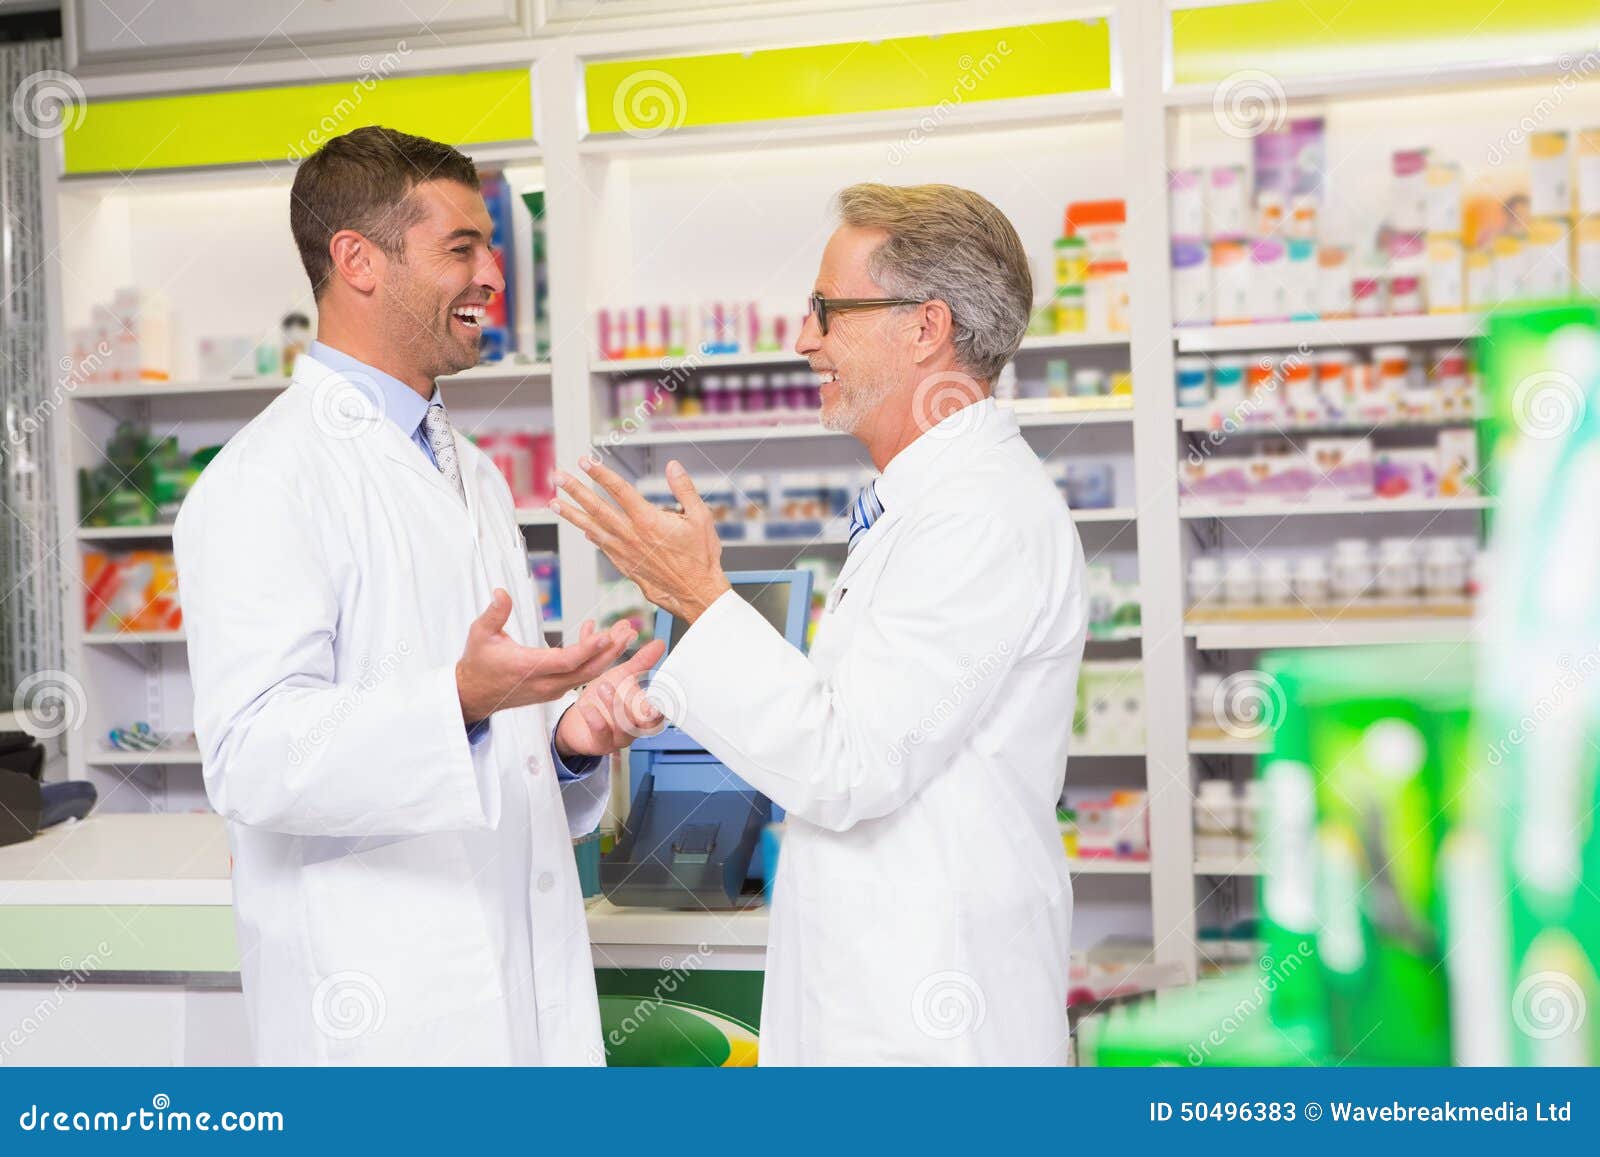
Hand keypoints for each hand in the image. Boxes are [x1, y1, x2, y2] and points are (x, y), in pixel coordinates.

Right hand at [456, 589, 635, 724]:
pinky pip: (580, 674)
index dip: (588, 649)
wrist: (473, 694)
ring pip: (586, 674)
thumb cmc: (478, 663)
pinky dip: (594, 659)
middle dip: (610, 651)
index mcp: (528, 668)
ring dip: (608, 654)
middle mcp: (545, 682)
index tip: (607, 636)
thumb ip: (494, 614)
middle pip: (586, 670)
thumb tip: (501, 592)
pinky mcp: (555, 689)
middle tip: (629, 631)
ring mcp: (551, 689)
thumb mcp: (479, 634)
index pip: (565, 661)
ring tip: (625, 633)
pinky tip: (600, 639)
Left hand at [552, 457, 730, 623]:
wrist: (696, 592)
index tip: (585, 461)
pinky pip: (603, 547)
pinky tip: (582, 529)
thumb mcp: (700, 517)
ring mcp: (626, 552)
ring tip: (554, 503)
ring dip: (572, 514)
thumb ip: (684, 489)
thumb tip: (673, 466)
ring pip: (592, 528)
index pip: (619, 490)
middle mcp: (632, 535)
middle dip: (575, 490)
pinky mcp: (626, 565)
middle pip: (597, 508)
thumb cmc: (700, 557)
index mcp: (649, 520)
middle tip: (558, 477)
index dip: (600, 474)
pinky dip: (591, 536)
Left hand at [553, 636, 668, 757]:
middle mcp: (635, 727)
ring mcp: (619, 738)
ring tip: (603, 687)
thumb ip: (641, 662)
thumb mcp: (621, 676)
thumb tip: (659, 644)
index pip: (659, 711)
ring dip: (614, 705)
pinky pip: (601, 734)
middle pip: (644, 721)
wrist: (577, 720)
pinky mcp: (600, 744)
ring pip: (624, 727)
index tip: (658, 696)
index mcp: (644, 712)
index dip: (660, 705)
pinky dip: (594, 718)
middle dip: (638, 701)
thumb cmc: (602, 700)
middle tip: (626, 683)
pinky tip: (586, 706)